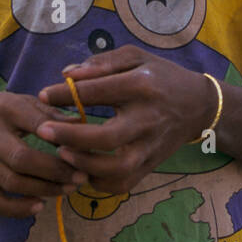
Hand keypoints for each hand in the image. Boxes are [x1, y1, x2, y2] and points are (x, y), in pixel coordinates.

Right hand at [0, 91, 88, 218]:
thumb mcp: (18, 101)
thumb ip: (48, 112)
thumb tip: (81, 123)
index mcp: (3, 109)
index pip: (34, 122)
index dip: (60, 136)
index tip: (84, 147)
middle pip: (22, 159)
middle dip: (56, 171)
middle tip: (81, 176)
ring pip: (12, 183)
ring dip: (44, 190)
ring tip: (69, 189)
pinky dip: (18, 210)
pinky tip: (40, 206)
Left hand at [34, 46, 217, 194]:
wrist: (198, 105)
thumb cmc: (160, 77)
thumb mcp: (136, 57)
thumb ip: (101, 63)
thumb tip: (66, 74)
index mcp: (141, 86)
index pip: (98, 91)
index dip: (65, 94)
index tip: (43, 94)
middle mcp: (147, 119)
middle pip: (107, 137)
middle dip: (71, 136)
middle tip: (44, 131)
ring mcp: (151, 146)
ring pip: (117, 167)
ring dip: (85, 164)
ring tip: (63, 153)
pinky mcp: (151, 165)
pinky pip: (123, 183)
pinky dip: (99, 182)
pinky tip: (82, 170)